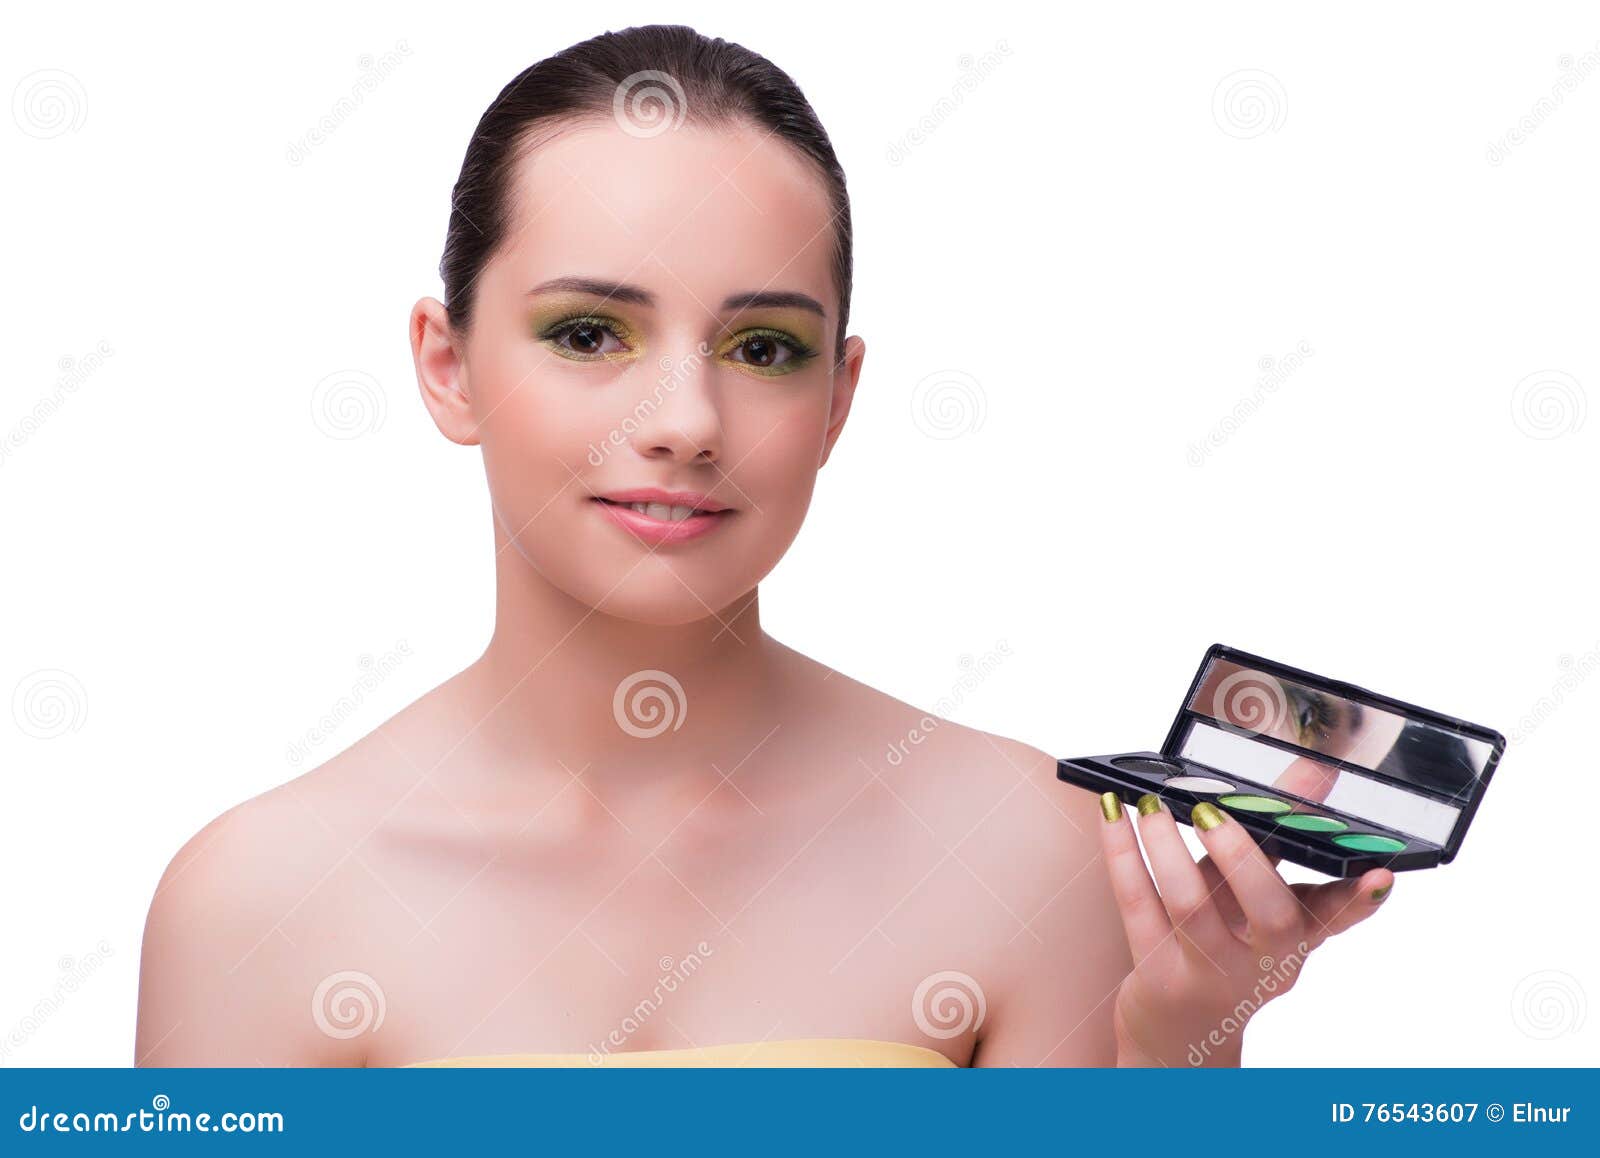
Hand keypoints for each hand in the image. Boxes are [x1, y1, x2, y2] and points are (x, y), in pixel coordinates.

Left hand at [1096, 791, 1393, 1066]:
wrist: (1179, 1039)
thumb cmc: (1219, 950)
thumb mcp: (1250, 901)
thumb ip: (1274, 841)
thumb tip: (1311, 770)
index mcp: (1294, 943)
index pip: (1336, 916)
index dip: (1360, 897)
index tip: (1380, 874)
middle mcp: (1263, 964)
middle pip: (1271, 914)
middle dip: (1244, 856)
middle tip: (1212, 809)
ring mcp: (1211, 974)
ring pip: (1191, 907)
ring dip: (1167, 846)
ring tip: (1152, 804)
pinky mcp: (1158, 976)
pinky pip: (1137, 905)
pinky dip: (1122, 853)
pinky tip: (1112, 814)